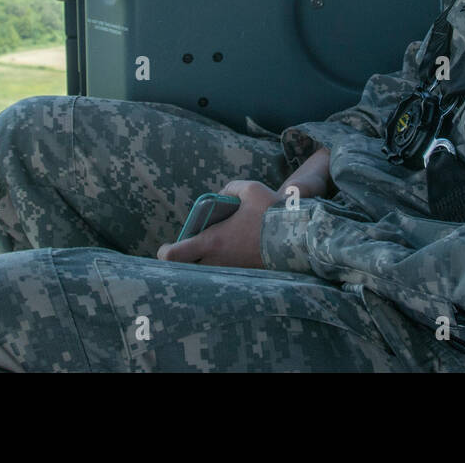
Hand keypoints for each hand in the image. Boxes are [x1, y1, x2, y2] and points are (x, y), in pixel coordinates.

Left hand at [156, 180, 279, 268]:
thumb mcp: (250, 189)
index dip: (166, 252)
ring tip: (216, 248)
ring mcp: (233, 272)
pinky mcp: (247, 276)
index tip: (167, 247)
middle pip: (188, 270)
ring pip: (208, 273)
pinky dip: (224, 266)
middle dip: (186, 261)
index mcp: (212, 242)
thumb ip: (230, 188)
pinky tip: (236, 252)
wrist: (299, 237)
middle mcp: (218, 261)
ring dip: (205, 264)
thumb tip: (223, 194)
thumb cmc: (271, 213)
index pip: (174, 255)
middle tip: (192, 248)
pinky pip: (227, 274)